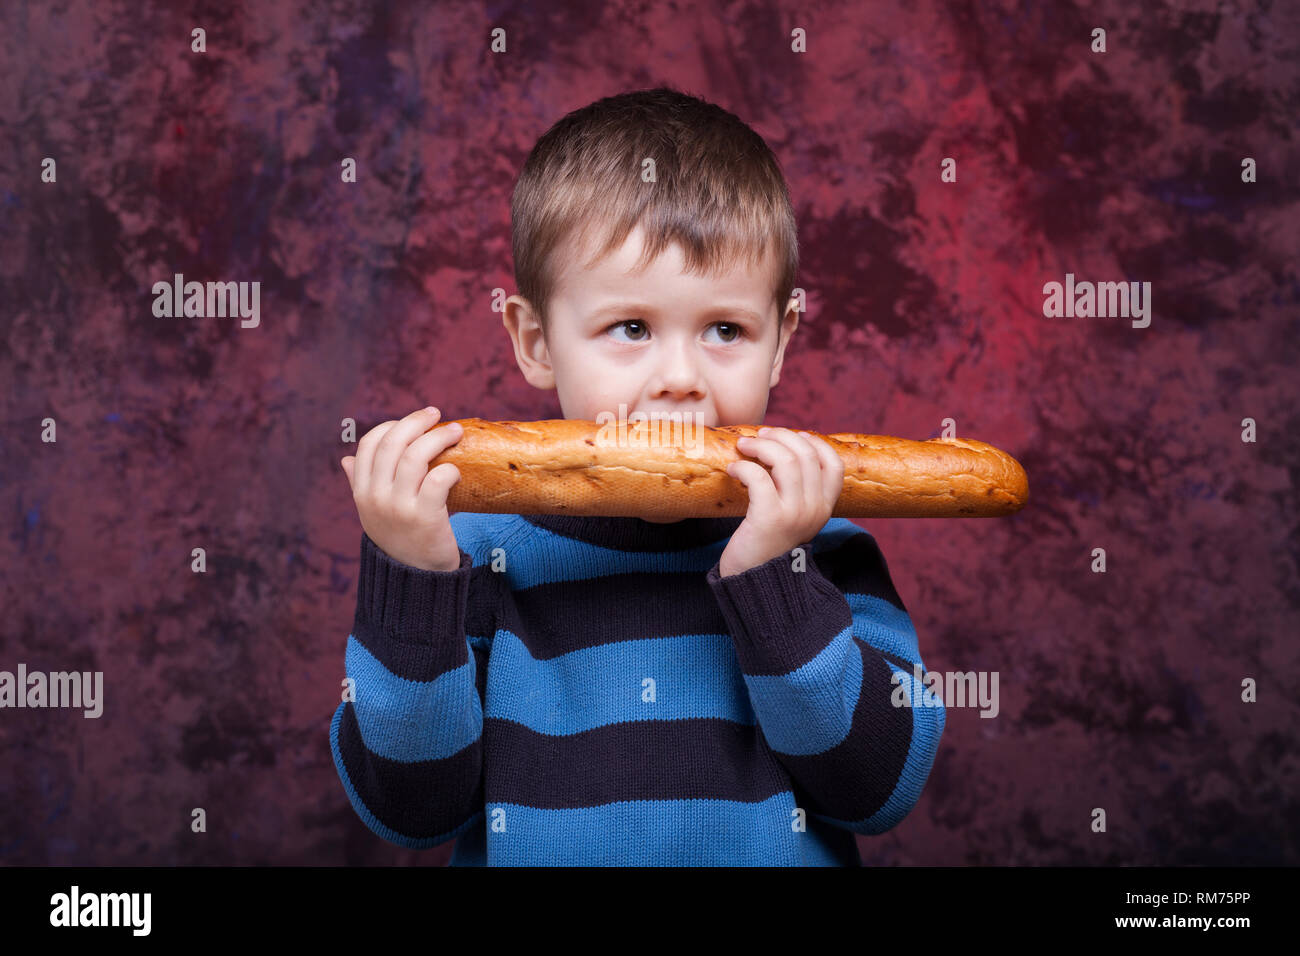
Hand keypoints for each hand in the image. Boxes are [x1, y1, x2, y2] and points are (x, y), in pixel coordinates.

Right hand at [341, 406, 465, 571]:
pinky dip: (449, 468)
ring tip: (455, 432)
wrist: (415, 578)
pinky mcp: (425, 517)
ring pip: (416, 456)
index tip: (412, 422)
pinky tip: (456, 470)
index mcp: (362, 491)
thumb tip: (346, 459)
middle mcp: (376, 496)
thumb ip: (360, 484)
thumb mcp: (372, 512)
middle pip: (393, 442)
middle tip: (436, 415)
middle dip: (416, 422)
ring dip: (438, 437)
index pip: (369, 445)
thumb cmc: (398, 538)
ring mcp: (399, 507)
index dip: (391, 426)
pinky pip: (438, 479)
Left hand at [717, 426, 844, 576]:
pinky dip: (743, 466)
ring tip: (743, 446)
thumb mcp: (795, 518)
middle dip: (780, 436)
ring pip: (785, 460)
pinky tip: (733, 469)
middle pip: (806, 453)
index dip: (813, 442)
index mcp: (824, 507)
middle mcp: (815, 509)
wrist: (756, 583)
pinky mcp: (768, 518)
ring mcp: (794, 513)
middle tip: (759, 436)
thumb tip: (781, 451)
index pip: (834, 463)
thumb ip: (797, 492)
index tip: (791, 435)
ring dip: (761, 445)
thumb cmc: (769, 544)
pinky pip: (759, 477)